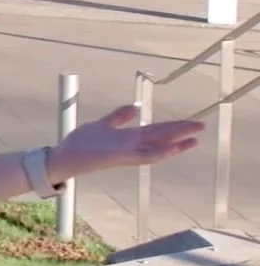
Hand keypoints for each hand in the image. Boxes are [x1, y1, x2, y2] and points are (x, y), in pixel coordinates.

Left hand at [48, 104, 204, 183]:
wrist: (63, 157)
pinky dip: (156, 153)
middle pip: (160, 136)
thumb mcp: (101, 125)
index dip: (173, 126)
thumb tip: (136, 107)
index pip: (155, 130)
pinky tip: (169, 150)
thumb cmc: (81, 143)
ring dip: (175, 144)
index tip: (192, 123)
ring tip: (194, 139)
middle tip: (202, 126)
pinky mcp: (117, 158)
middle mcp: (129, 145)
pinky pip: (141, 157)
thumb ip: (118, 117)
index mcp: (127, 137)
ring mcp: (125, 152)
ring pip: (156, 147)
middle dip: (180, 132)